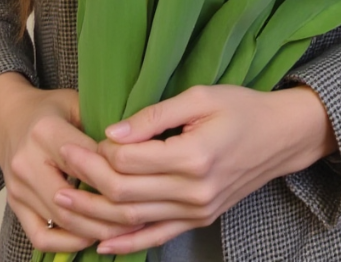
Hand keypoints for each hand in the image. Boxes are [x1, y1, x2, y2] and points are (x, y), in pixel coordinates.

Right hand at [0, 73, 142, 252]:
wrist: (8, 119)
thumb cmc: (50, 109)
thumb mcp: (76, 102)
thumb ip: (101, 123)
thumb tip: (136, 148)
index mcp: (45, 131)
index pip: (87, 160)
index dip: (116, 172)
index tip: (142, 179)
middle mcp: (27, 163)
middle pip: (73, 200)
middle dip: (109, 212)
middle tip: (140, 215)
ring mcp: (18, 189)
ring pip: (61, 222)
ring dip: (95, 230)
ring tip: (124, 229)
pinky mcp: (15, 206)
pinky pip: (41, 237)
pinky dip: (68, 243)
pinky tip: (92, 238)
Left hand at [56, 83, 336, 254]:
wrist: (281, 137)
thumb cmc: (241, 107)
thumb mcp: (200, 97)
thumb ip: (154, 117)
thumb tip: (111, 133)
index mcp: (194, 156)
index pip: (129, 161)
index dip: (98, 152)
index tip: (78, 138)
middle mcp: (194, 191)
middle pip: (126, 193)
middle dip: (87, 181)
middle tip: (59, 164)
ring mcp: (197, 211)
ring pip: (134, 219)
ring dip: (95, 213)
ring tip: (62, 201)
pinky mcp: (199, 220)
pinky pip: (157, 237)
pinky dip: (126, 242)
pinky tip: (99, 242)